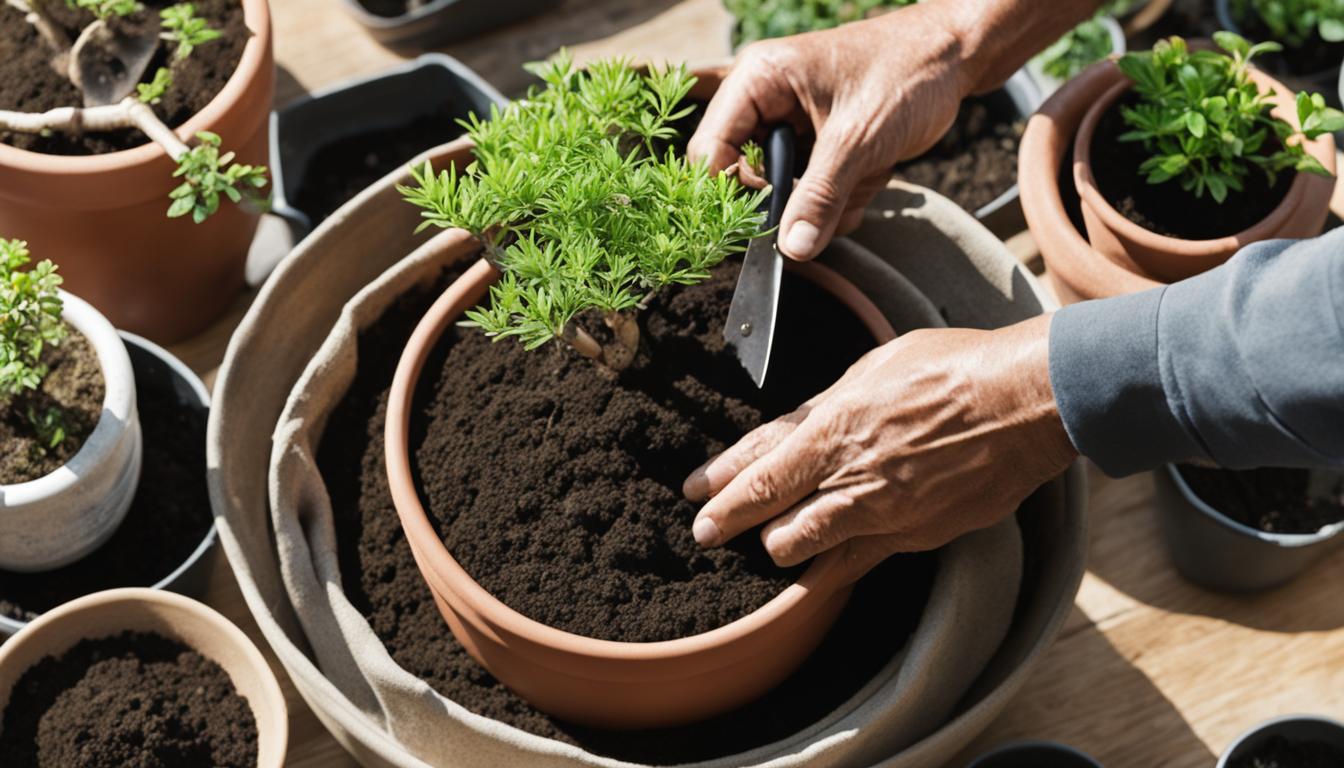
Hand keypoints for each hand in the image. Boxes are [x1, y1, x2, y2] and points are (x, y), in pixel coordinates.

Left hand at [683, 314, 1076, 581]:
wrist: (1026, 402)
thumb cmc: (952, 368)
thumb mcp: (873, 367)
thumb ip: (825, 407)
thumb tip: (789, 430)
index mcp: (834, 428)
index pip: (758, 468)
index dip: (719, 487)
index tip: (694, 496)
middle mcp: (851, 477)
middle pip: (770, 517)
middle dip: (732, 525)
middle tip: (710, 530)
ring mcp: (884, 514)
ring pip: (807, 549)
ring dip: (781, 547)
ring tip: (769, 542)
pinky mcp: (916, 537)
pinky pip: (858, 563)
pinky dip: (832, 566)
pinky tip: (820, 568)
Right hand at [689, 4, 967, 260]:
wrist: (959, 57)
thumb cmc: (906, 72)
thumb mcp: (857, 140)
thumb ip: (819, 197)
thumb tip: (791, 250)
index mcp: (758, 81)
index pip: (710, 150)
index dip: (730, 192)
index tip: (765, 221)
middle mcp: (767, 103)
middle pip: (745, 178)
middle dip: (789, 201)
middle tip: (825, 203)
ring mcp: (794, 126)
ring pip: (785, 192)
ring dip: (823, 203)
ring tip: (861, 181)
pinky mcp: (821, 146)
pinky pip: (815, 192)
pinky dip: (843, 199)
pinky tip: (872, 179)